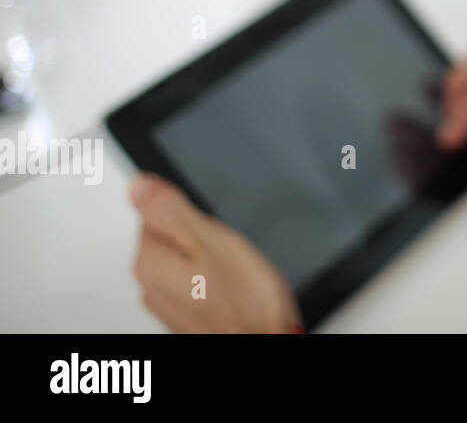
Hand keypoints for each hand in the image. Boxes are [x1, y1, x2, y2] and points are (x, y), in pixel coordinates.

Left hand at [129, 173, 300, 332]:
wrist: (264, 343)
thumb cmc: (247, 302)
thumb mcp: (213, 239)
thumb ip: (171, 209)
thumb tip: (138, 186)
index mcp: (150, 262)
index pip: (156, 213)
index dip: (194, 215)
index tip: (213, 229)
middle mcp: (150, 287)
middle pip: (171, 238)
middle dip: (202, 238)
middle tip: (228, 251)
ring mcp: (167, 306)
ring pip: (187, 262)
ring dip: (209, 261)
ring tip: (234, 273)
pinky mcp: (186, 317)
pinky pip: (197, 284)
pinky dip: (215, 282)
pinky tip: (235, 289)